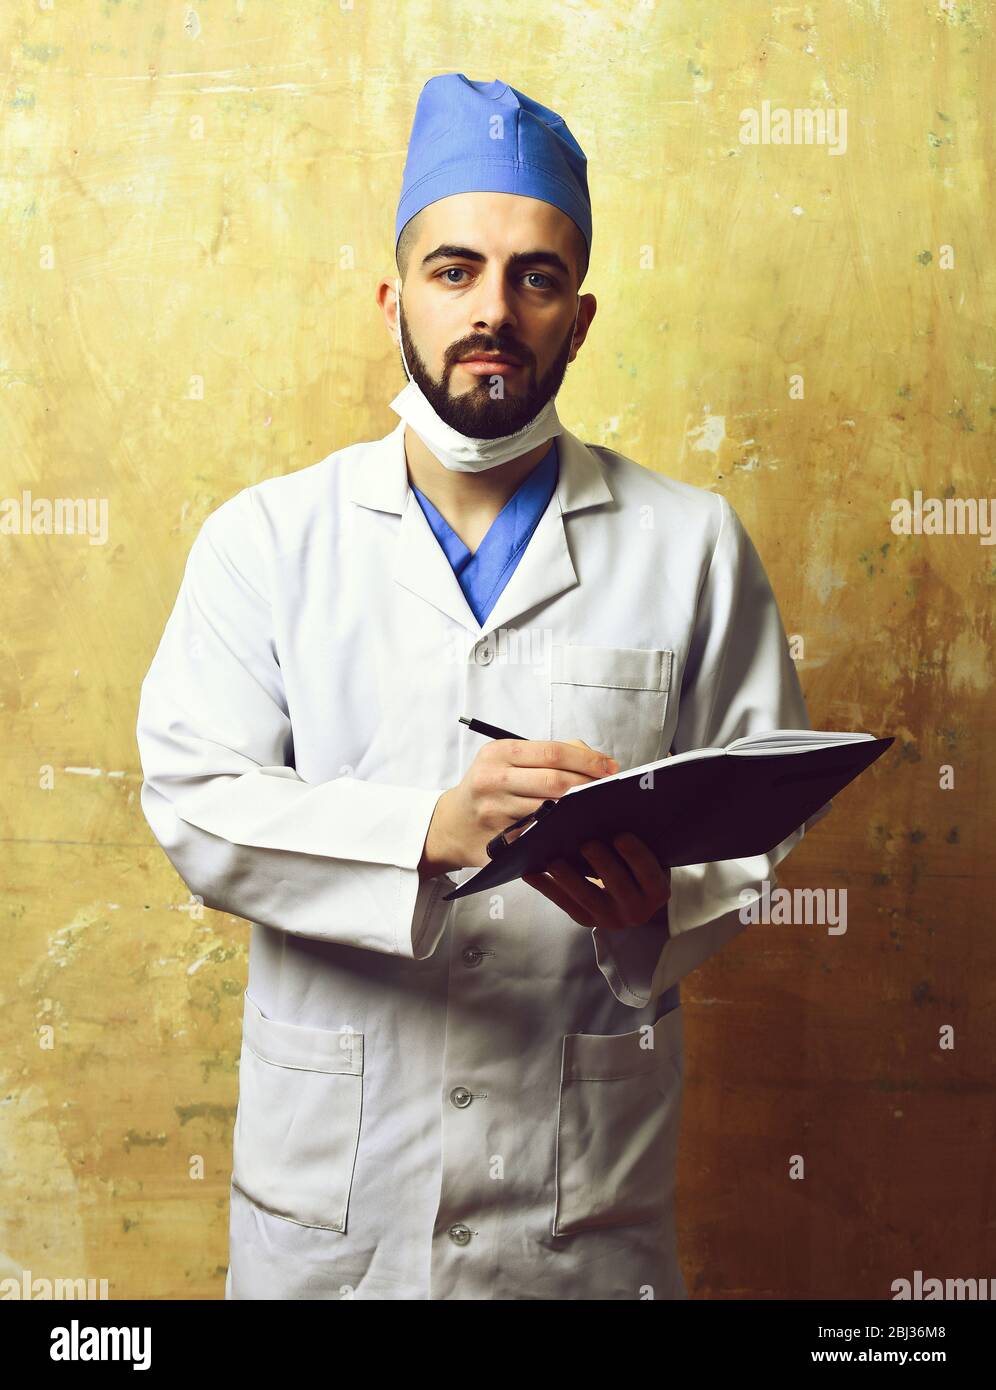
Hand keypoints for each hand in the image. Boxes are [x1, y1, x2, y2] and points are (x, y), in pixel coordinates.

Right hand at [419, 738, 619, 874]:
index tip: (610, 767)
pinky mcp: (499, 841)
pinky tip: (578, 827)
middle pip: (556, 781)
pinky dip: (562, 830)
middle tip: (610, 789)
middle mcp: (493, 779)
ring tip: (598, 807)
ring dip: (580, 809)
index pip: (553, 752)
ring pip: (551, 810)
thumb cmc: (490, 786)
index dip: (588, 760)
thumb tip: (594, 758)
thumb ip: (549, 753)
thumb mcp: (507, 759)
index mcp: (498, 752)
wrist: (451, 824)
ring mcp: (495, 812)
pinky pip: (540, 834)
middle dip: (589, 785)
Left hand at [522, 831, 670, 931]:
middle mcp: (637, 910)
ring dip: (569, 880)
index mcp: (657, 890)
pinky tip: (531, 873)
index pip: (649, 874)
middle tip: (587, 844)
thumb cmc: (639, 865)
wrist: (636, 898)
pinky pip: (566, 905)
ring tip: (553, 861)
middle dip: (603, 865)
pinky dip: (548, 888)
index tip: (621, 836)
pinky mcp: (588, 920)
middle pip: (618, 887)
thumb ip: (641, 840)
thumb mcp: (650, 856)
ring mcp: (611, 918)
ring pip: (588, 900)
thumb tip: (614, 810)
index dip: (637, 856)